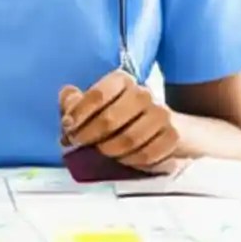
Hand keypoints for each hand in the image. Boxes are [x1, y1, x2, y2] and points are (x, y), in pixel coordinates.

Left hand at [59, 70, 179, 173]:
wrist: (166, 127)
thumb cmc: (123, 116)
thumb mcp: (96, 106)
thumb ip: (76, 101)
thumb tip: (68, 96)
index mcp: (123, 81)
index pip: (98, 94)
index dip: (79, 112)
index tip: (68, 127)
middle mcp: (143, 93)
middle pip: (110, 118)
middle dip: (90, 135)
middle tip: (80, 144)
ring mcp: (160, 114)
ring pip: (129, 138)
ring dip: (110, 150)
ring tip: (103, 151)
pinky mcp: (172, 135)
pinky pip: (147, 153)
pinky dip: (131, 160)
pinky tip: (124, 158)